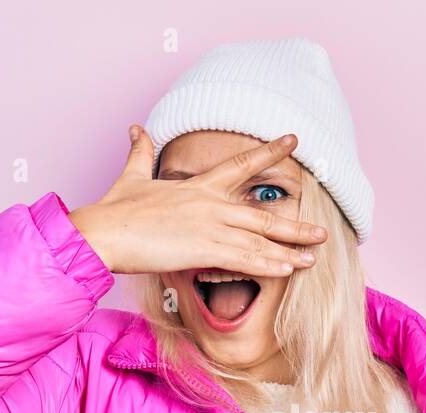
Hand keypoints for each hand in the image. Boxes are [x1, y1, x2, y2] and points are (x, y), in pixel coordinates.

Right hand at [68, 126, 327, 277]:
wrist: (103, 231)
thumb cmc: (115, 209)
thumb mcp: (132, 176)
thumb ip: (140, 152)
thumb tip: (136, 129)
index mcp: (199, 186)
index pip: (242, 165)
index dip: (270, 151)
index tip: (294, 139)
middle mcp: (211, 204)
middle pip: (262, 214)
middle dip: (294, 225)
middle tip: (322, 230)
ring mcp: (210, 226)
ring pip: (259, 240)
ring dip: (289, 251)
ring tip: (313, 257)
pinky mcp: (204, 249)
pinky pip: (245, 259)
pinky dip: (268, 265)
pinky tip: (288, 270)